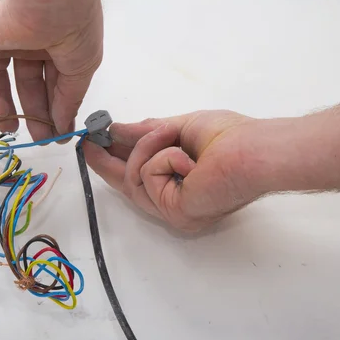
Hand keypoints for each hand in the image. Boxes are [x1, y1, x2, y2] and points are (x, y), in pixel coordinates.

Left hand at [0, 0, 102, 140]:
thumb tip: (64, 128)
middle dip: (32, 111)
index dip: (53, 108)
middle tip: (37, 137)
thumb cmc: (75, 29)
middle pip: (25, 83)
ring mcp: (3, 39)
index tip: (57, 133)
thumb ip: (69, 101)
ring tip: (11, 128)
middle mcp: (29, 40)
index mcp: (55, 43)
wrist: (53, 1)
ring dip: (3, 106)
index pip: (50, 81)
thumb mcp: (80, 70)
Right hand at [83, 110, 256, 231]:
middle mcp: (174, 201)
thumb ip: (146, 133)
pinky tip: (189, 160)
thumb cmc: (229, 138)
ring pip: (134, 178)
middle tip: (85, 144)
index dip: (116, 159)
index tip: (97, 143)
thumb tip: (118, 129)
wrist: (254, 152)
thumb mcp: (178, 128)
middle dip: (106, 163)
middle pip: (128, 185)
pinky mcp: (173, 211)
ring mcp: (173, 210)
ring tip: (168, 134)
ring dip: (148, 147)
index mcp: (179, 184)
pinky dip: (164, 157)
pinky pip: (147, 177)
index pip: (139, 175)